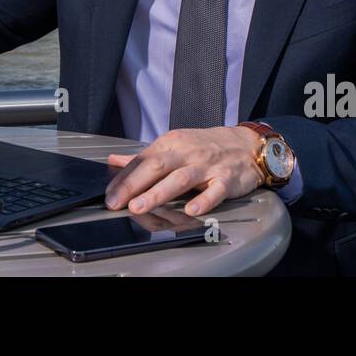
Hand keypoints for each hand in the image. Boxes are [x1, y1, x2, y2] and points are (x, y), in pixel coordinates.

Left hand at [104, 126, 264, 217]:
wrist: (246, 144)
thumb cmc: (207, 146)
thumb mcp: (174, 144)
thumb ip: (145, 156)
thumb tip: (114, 161)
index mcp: (172, 143)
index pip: (143, 160)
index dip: (124, 178)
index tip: (109, 195)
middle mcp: (187, 153)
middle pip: (157, 167)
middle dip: (134, 185)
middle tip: (117, 202)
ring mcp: (207, 166)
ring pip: (180, 179)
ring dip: (158, 193)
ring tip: (140, 207)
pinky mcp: (226, 180)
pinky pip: (214, 191)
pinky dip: (203, 201)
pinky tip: (190, 211)